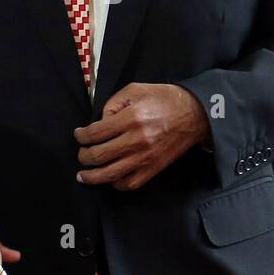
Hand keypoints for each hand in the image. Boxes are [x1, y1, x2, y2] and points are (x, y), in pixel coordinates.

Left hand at [74, 83, 210, 190]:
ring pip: (110, 175)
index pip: (96, 133)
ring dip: (92, 177)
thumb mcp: (135, 90)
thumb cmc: (164, 99)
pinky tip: (109, 178)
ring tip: (83, 175)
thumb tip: (100, 122)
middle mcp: (136, 140)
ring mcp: (145, 158)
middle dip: (83, 156)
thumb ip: (113, 103)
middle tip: (81, 153)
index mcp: (131, 118)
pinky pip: (129, 183)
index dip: (81, 135)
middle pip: (99, 156)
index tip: (79, 135)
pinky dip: (115, 184)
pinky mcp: (153, 169)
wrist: (194, 114)